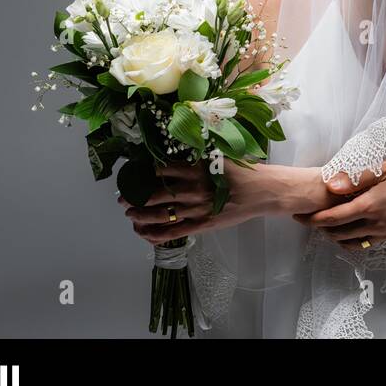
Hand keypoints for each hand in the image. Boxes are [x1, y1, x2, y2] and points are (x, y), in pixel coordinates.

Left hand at [118, 161, 325, 242]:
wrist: (263, 191)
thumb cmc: (242, 172)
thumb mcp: (219, 156)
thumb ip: (198, 156)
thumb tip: (177, 151)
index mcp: (197, 169)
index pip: (162, 170)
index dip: (144, 173)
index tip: (133, 174)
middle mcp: (193, 188)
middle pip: (155, 194)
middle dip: (134, 196)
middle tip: (122, 197)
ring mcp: (197, 208)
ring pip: (161, 215)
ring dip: (140, 216)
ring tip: (129, 214)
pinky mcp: (203, 224)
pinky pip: (175, 232)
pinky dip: (157, 234)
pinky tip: (144, 234)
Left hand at [292, 158, 385, 251]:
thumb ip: (356, 177)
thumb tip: (329, 185)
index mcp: (370, 205)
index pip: (332, 218)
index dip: (312, 219)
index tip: (299, 216)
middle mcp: (375, 223)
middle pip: (338, 233)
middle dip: (319, 228)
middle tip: (307, 220)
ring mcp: (385, 233)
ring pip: (351, 241)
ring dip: (334, 236)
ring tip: (326, 227)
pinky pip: (367, 243)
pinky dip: (352, 240)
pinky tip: (351, 232)